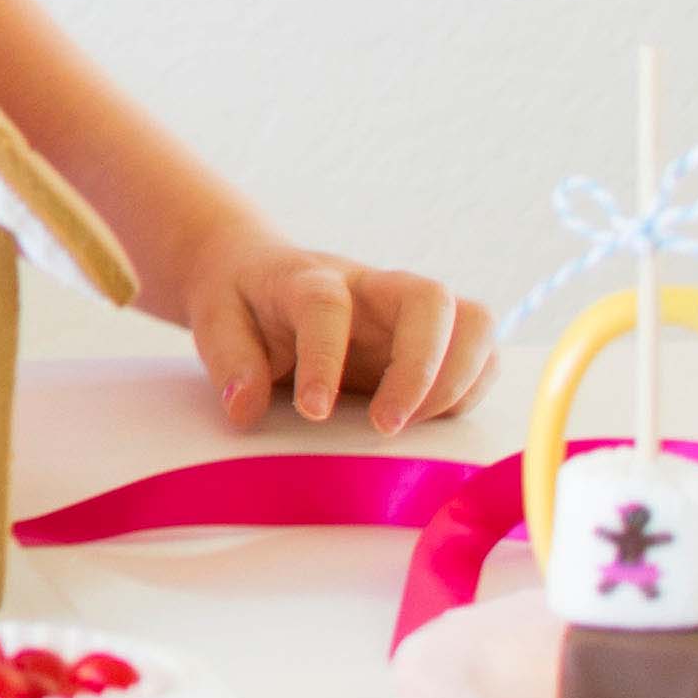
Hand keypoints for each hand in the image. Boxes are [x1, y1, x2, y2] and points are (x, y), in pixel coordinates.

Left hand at [166, 223, 492, 433]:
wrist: (259, 271)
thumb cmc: (242, 302)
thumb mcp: (215, 322)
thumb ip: (230, 362)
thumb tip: (245, 409)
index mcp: (308, 278)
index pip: (326, 304)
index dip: (324, 357)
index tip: (313, 412)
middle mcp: (371, 286)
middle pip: (430, 298)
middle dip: (420, 368)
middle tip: (385, 425)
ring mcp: (409, 308)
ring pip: (474, 321)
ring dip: (459, 379)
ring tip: (413, 426)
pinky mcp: (434, 334)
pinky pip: (482, 352)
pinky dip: (469, 390)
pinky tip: (429, 420)